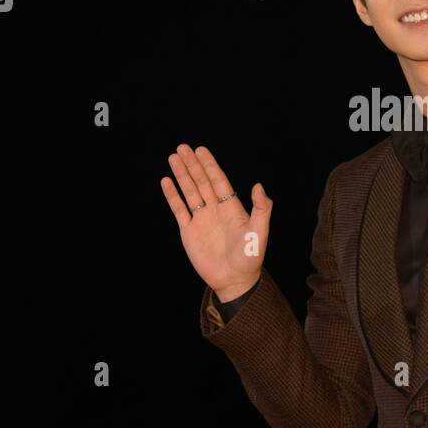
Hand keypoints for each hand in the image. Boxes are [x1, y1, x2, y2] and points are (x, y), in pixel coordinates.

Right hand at [160, 144, 271, 300]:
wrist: (234, 280)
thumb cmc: (250, 258)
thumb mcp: (260, 232)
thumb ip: (261, 208)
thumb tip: (258, 185)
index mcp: (231, 207)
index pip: (218, 181)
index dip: (209, 165)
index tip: (201, 150)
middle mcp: (215, 210)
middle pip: (201, 182)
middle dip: (192, 165)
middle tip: (182, 147)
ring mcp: (201, 220)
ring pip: (189, 192)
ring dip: (181, 175)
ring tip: (173, 158)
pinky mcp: (189, 232)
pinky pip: (179, 210)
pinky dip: (173, 196)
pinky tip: (166, 182)